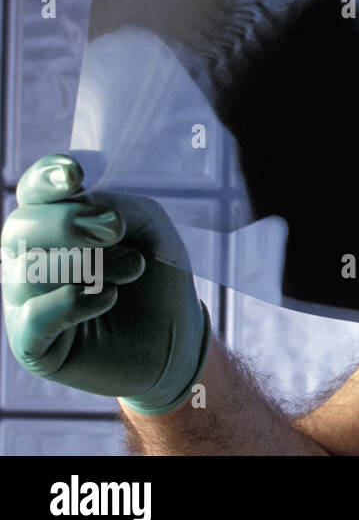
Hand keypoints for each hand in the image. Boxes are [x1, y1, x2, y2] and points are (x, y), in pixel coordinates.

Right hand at [1, 154, 209, 413]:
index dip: (46, 179)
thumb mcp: (150, 229)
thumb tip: (84, 204)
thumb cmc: (158, 275)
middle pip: (19, 228)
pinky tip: (110, 297)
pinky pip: (34, 316)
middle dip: (67, 223)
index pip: (34, 192)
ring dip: (90, 266)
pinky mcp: (33, 343)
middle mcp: (29, 258)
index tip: (75, 176)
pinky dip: (74, 302)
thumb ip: (118, 207)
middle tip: (115, 229)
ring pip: (28, 272)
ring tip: (132, 269)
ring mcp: (25, 301)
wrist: (177, 335)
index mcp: (55, 222)